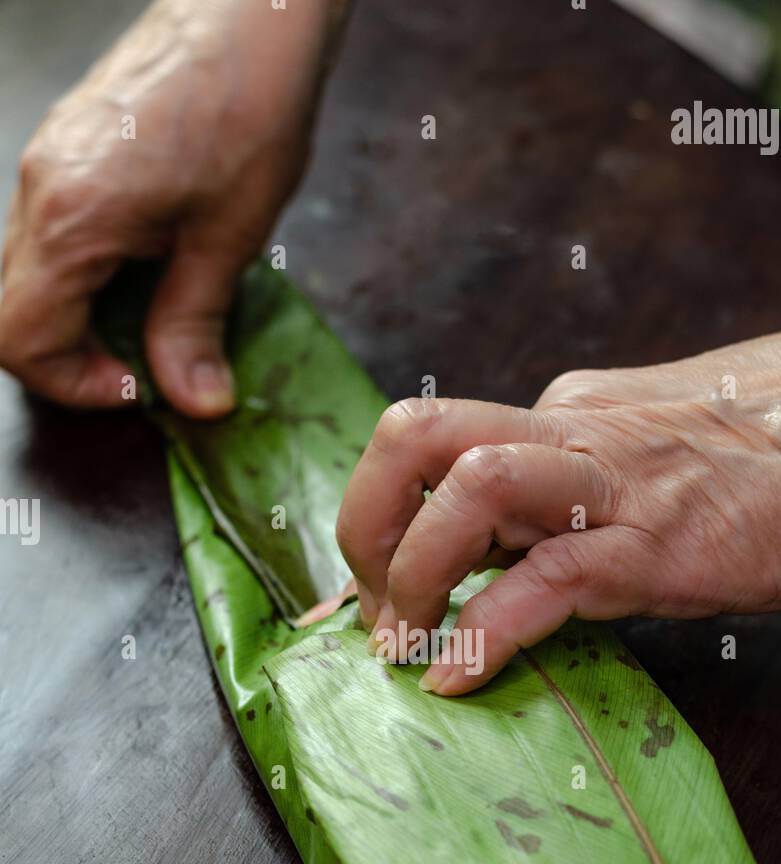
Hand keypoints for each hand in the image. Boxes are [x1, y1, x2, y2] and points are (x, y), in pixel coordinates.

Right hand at [0, 0, 343, 413]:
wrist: (250, 14)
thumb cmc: (247, 104)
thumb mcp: (229, 237)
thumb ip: (194, 324)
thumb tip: (192, 399)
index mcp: (71, 216)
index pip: (18, 337)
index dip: (71, 382)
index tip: (135, 386)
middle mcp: (40, 190)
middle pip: (10, 313)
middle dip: (71, 358)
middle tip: (142, 366)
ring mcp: (46, 166)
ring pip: (29, 277)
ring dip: (82, 317)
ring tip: (154, 319)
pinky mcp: (67, 154)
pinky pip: (52, 237)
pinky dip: (88, 276)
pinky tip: (149, 270)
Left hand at [336, 318, 780, 694]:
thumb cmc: (766, 464)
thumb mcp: (645, 464)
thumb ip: (574, 498)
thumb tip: (509, 560)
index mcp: (561, 419)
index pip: (429, 447)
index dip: (376, 519)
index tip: (366, 592)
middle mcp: (569, 435)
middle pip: (414, 436)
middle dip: (361, 528)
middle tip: (371, 613)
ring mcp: (612, 484)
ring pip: (465, 490)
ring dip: (409, 576)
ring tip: (407, 646)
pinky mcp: (655, 544)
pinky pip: (544, 580)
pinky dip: (481, 633)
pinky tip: (457, 677)